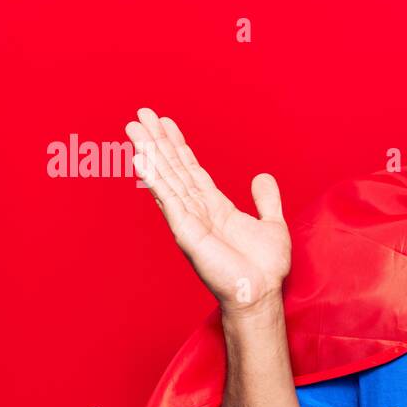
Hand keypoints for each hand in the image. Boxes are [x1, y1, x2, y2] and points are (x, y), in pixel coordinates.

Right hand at [126, 108, 290, 316]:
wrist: (261, 293)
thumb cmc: (265, 268)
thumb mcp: (272, 224)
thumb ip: (266, 200)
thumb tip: (263, 177)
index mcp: (214, 206)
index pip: (191, 169)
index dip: (178, 145)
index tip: (165, 122)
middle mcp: (197, 210)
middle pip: (173, 167)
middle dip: (158, 141)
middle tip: (141, 114)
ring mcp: (189, 220)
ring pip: (166, 178)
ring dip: (149, 152)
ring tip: (134, 127)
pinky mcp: (186, 232)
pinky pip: (168, 200)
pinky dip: (154, 178)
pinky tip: (142, 159)